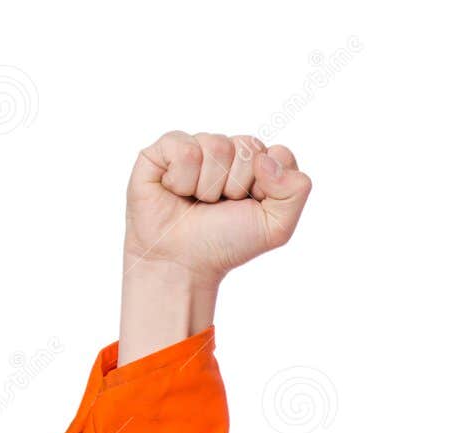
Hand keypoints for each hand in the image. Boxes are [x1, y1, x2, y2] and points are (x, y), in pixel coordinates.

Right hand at [123, 130, 311, 286]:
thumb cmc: (228, 242)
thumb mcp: (276, 227)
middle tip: (221, 205)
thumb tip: (266, 158)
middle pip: (248, 145)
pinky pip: (184, 148)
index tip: (252, 205)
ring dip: (208, 186)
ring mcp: (197, 147)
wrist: (183, 260)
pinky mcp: (164, 149)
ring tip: (198, 201)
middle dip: (237, 185)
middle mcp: (229, 152)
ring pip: (216, 145)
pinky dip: (182, 179)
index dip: (268, 185)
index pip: (279, 154)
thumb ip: (295, 191)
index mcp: (259, 166)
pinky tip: (176, 191)